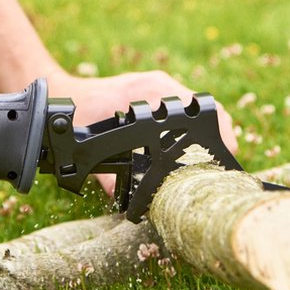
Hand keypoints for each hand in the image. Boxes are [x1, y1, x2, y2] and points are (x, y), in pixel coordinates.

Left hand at [45, 69, 238, 196]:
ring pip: (203, 106)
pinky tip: (193, 145)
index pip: (200, 110)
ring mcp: (161, 83)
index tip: (225, 155)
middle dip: (222, 136)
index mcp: (151, 93)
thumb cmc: (77, 112)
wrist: (64, 90)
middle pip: (211, 108)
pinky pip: (188, 105)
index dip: (219, 133)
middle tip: (221, 166)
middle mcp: (161, 85)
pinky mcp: (158, 87)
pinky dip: (195, 124)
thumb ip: (110, 177)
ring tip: (212, 158)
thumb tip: (128, 206)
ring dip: (211, 130)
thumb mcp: (93, 144)